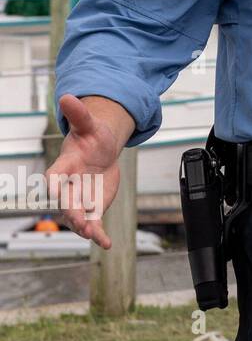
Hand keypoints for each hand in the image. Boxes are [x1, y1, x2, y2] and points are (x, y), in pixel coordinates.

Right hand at [44, 95, 127, 249]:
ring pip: (79, 217)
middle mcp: (68, 187)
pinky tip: (107, 244)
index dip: (54, 183)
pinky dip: (99, 235)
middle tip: (80, 220)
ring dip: (85, 226)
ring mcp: (79, 200)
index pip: (54, 177)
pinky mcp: (92, 209)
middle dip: (72, 211)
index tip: (54, 190)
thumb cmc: (91, 138)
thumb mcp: (89, 126)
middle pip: (66, 202)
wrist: (101, 152)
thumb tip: (67, 96)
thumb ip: (79, 116)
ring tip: (93, 235)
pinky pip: (94, 224)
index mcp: (63, 168)